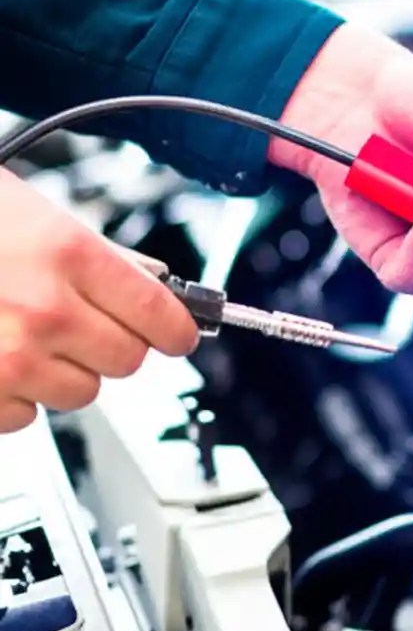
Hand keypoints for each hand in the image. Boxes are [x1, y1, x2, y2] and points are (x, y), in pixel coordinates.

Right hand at [0, 170, 197, 432]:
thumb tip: (154, 288)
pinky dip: (13, 397)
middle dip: (113, 346)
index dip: (176, 329)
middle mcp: (44, 310)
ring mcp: (7, 357)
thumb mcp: (32, 212)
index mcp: (68, 255)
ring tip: (26, 337)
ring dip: (63, 372)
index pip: (162, 316)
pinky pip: (23, 417)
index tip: (177, 334)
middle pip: (128, 362)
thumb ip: (97, 255)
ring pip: (81, 394)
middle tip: (86, 327)